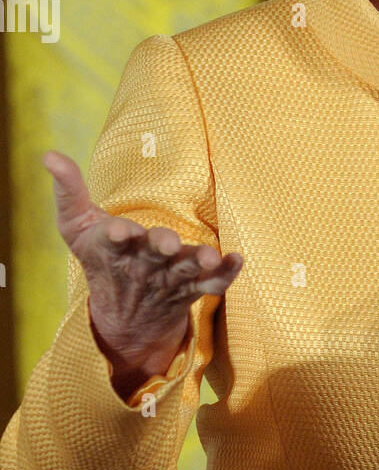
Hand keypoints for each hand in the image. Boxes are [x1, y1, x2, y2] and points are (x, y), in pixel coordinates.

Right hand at [43, 149, 242, 366]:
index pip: (112, 242)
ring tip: (208, 256)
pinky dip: (226, 274)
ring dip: (197, 263)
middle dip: (160, 249)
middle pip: (153, 258)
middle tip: (167, 243)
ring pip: (185, 273)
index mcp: (114, 249)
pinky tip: (238, 259)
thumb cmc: (102, 256)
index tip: (121, 230)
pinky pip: (213, 285)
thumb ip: (68, 190)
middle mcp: (143, 265)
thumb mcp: (77, 226)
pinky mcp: (194, 287)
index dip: (116, 236)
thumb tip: (48, 155)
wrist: (124, 314)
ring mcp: (171, 278)